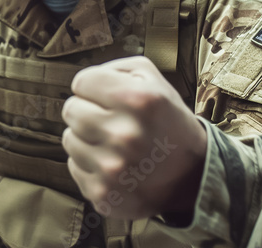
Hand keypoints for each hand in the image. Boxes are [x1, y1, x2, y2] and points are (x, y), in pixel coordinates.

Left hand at [61, 56, 206, 220]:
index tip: (106, 97)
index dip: (93, 87)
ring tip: (114, 143)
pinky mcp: (103, 193)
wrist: (191, 173)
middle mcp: (124, 135)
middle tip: (110, 120)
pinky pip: (74, 166)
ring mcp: (112, 168)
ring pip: (69, 139)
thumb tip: (82, 82)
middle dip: (87, 110)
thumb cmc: (167, 121)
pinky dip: (90, 163)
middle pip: (70, 110)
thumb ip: (114, 69)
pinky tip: (113, 163)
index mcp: (137, 100)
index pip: (81, 82)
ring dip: (87, 138)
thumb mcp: (153, 79)